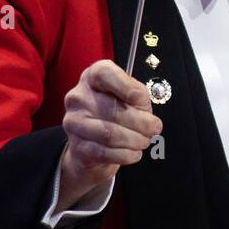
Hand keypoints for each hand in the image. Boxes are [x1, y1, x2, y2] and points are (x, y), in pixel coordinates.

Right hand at [56, 60, 162, 211]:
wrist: (93, 145)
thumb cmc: (114, 114)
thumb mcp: (129, 98)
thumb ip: (138, 98)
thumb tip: (147, 117)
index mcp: (92, 77)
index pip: (104, 73)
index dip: (126, 86)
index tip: (140, 99)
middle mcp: (78, 97)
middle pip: (113, 110)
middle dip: (141, 123)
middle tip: (154, 129)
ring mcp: (74, 122)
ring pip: (110, 134)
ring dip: (135, 140)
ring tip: (144, 141)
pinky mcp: (77, 146)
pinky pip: (106, 152)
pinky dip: (127, 154)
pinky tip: (134, 152)